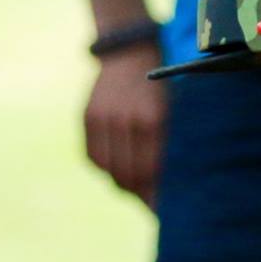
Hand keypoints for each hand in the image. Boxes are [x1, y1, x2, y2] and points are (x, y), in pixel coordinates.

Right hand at [84, 43, 169, 207]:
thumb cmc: (161, 88)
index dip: (156, 197)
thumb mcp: (172, 114)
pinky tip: (119, 167)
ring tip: (137, 188)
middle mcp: (125, 120)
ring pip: (111, 171)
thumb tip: (167, 190)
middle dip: (141, 195)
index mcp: (152, 120)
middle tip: (151, 204)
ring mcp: (103, 118)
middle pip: (129, 177)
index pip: (151, 174)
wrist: (129, 51)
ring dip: (124, 185)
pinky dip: (107, 168)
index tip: (164, 210)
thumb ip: (168, 149)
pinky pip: (95, 158)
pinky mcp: (88, 118)